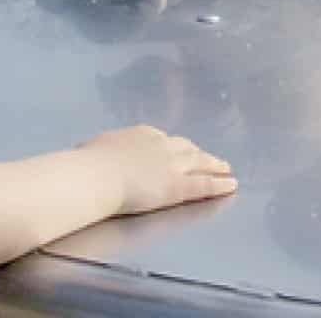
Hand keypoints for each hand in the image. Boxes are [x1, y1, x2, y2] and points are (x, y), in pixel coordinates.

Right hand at [81, 125, 235, 215]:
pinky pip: (204, 184)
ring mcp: (173, 164)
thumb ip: (102, 152)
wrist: (96, 175)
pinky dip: (220, 185)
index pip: (162, 139)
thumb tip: (90, 154)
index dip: (173, 147)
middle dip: (199, 154)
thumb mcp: (94, 149)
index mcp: (140, 134)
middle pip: (186, 148)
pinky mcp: (179, 185)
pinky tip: (232, 185)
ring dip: (215, 165)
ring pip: (201, 163)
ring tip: (226, 168)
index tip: (179, 150)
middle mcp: (162, 144)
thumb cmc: (88, 164)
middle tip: (210, 158)